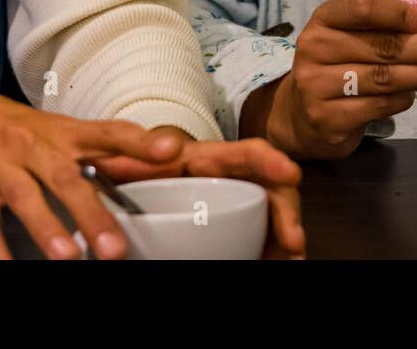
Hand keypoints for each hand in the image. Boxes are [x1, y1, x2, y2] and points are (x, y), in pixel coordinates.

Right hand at [0, 84, 198, 258]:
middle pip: (66, 177)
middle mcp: (35, 146)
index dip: (139, 141)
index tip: (171, 150)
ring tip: (67, 257)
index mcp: (63, 131)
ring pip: (25, 197)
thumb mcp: (56, 130)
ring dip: (47, 228)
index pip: (108, 132)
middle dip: (91, 213)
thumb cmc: (12, 127)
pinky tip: (5, 268)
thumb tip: (153, 163)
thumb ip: (98, 150)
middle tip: (114, 247)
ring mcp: (1, 168)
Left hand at [101, 135, 304, 258]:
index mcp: (211, 160)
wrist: (127, 189)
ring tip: (293, 258)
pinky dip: (275, 251)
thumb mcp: (135, 160)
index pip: (249, 154)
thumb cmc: (139, 166)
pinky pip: (264, 239)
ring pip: (275, 218)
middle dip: (288, 212)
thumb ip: (131, 161)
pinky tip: (281, 262)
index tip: (288, 172)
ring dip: (287, 236)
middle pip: (273, 189)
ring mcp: (238, 205)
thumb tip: (123, 161)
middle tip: (293, 239)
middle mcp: (233, 181)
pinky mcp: (237, 228)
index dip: (271, 160)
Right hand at [242, 0, 416, 158]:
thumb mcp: (352, 40)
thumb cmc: (337, 69)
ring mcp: (316, 85)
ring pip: (383, 78)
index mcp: (325, 19)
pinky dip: (404, 99)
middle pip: (382, 46)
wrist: (300, 116)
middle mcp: (315, 48)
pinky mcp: (326, 118)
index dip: (402, 13)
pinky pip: (377, 106)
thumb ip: (385, 31)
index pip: (363, 7)